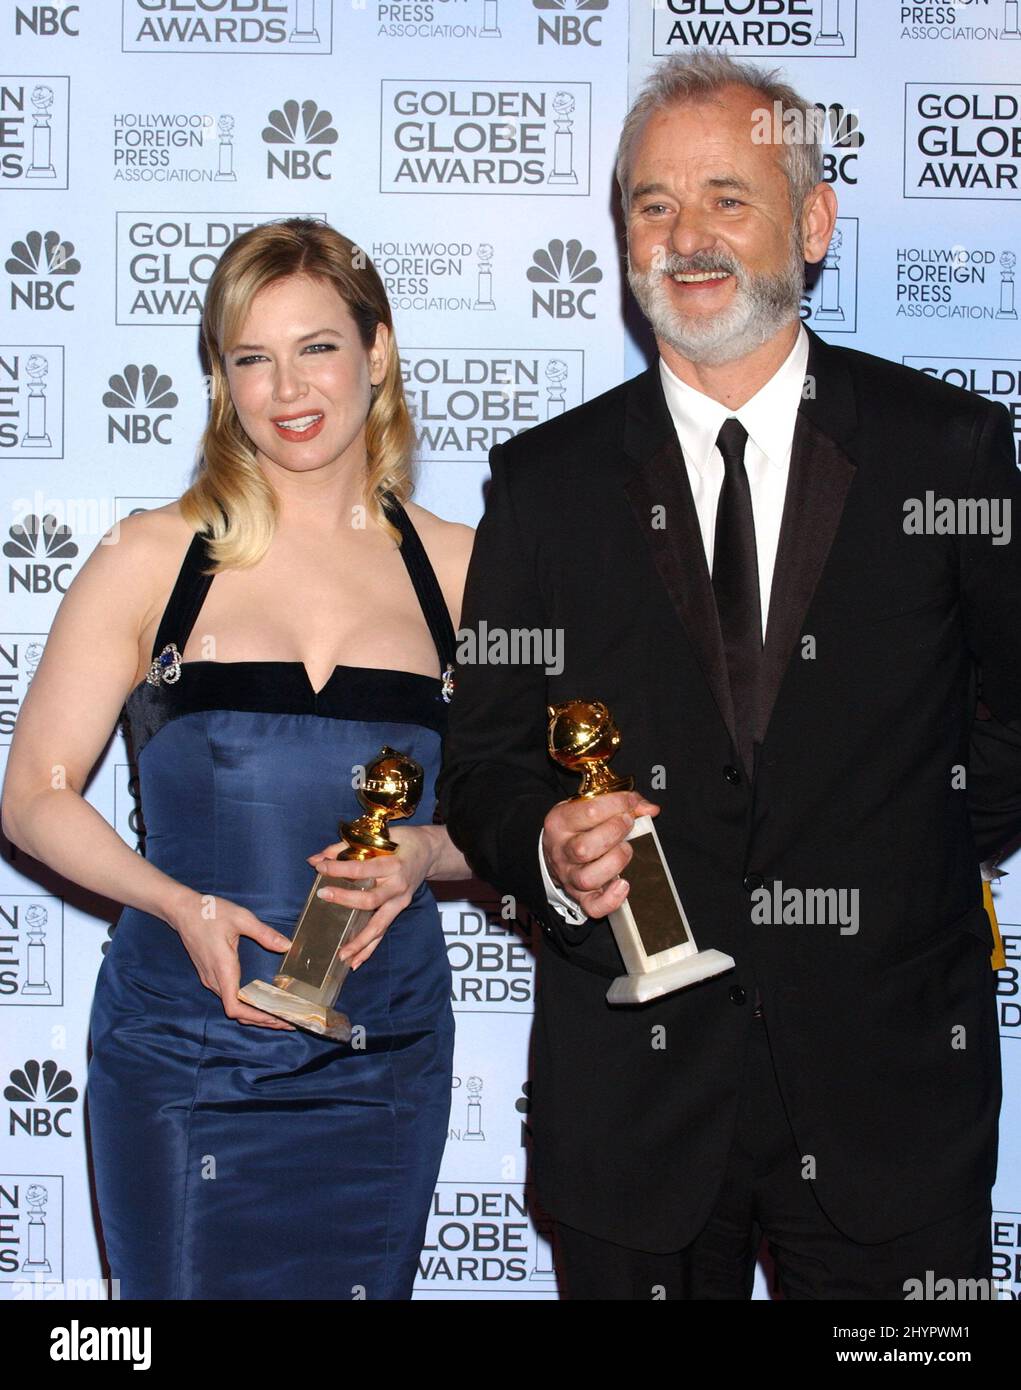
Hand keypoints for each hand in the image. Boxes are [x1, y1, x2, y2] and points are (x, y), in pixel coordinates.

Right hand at [167, 890, 294, 1029]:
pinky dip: (246, 1004)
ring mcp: (210, 978)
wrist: (183, 910)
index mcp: (222, 968)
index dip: (255, 1017)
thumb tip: (286, 946)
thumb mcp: (241, 918)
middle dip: (262, 1019)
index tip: (275, 1019)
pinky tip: (260, 1000)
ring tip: (278, 1015)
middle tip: (288, 1021)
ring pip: (232, 1005)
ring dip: (254, 1013)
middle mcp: (214, 979)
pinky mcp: (210, 974)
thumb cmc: (210, 912)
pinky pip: (229, 996)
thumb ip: (264, 933)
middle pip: (237, 1011)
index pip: (234, 1007)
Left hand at [307, 825, 437, 969]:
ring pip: (379, 925)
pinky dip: (370, 948)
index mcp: (392, 865)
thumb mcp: (378, 837)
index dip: (338, 868)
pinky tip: (356, 962)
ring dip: (360, 942)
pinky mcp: (399, 910)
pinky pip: (383, 931)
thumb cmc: (403, 841)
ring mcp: (400, 901)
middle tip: (323, 896)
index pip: (361, 869)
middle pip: (370, 900)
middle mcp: (397, 886)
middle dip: (345, 900)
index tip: (319, 867)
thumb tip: (315, 858)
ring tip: (342, 955)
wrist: (431, 852)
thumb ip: (345, 848)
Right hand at [542, 790, 659, 920]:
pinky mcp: (580, 896)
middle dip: (615, 833)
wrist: (555, 852)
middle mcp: (562, 850)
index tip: (630, 803)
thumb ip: (621, 804)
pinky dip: (611, 899)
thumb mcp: (588, 807)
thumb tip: (650, 809)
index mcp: (560, 822)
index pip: (589, 811)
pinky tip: (624, 885)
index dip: (618, 804)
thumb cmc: (578, 827)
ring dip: (615, 862)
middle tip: (627, 824)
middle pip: (584, 848)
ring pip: (588, 878)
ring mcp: (570, 876)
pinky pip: (593, 906)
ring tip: (625, 850)